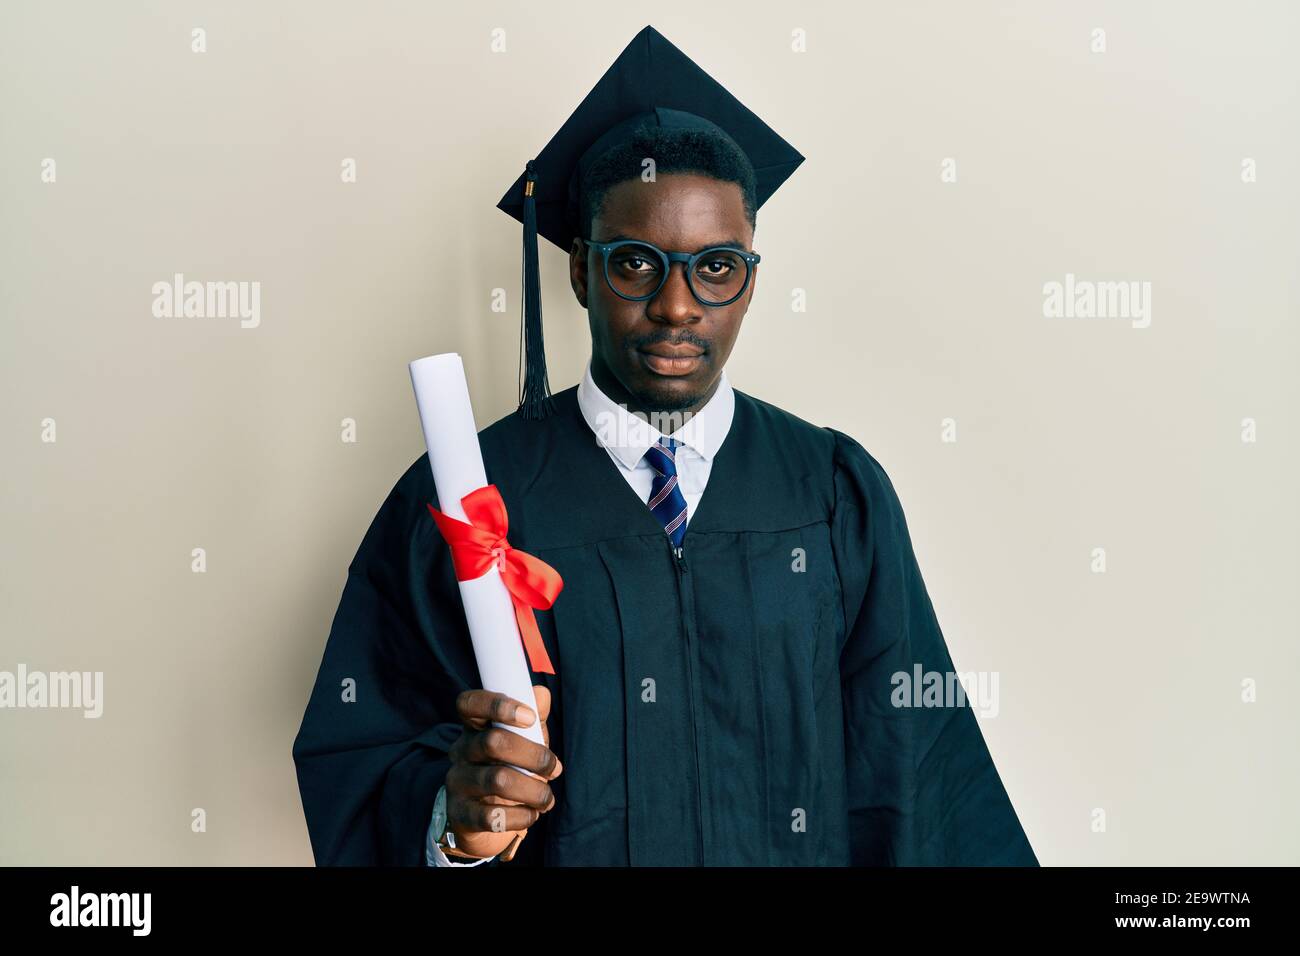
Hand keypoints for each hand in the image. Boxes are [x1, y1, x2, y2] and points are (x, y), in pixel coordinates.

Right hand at [443, 685, 561, 859]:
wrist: (483, 818)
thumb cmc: (508, 768)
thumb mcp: (523, 741)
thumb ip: (534, 717)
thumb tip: (541, 695)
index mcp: (473, 727)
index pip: (469, 703)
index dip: (498, 705)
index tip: (529, 717)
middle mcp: (460, 751)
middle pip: (493, 742)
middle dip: (534, 755)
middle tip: (554, 767)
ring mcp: (457, 783)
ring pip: (497, 780)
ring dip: (534, 789)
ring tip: (547, 798)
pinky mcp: (461, 814)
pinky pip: (492, 816)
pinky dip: (521, 816)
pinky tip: (532, 814)